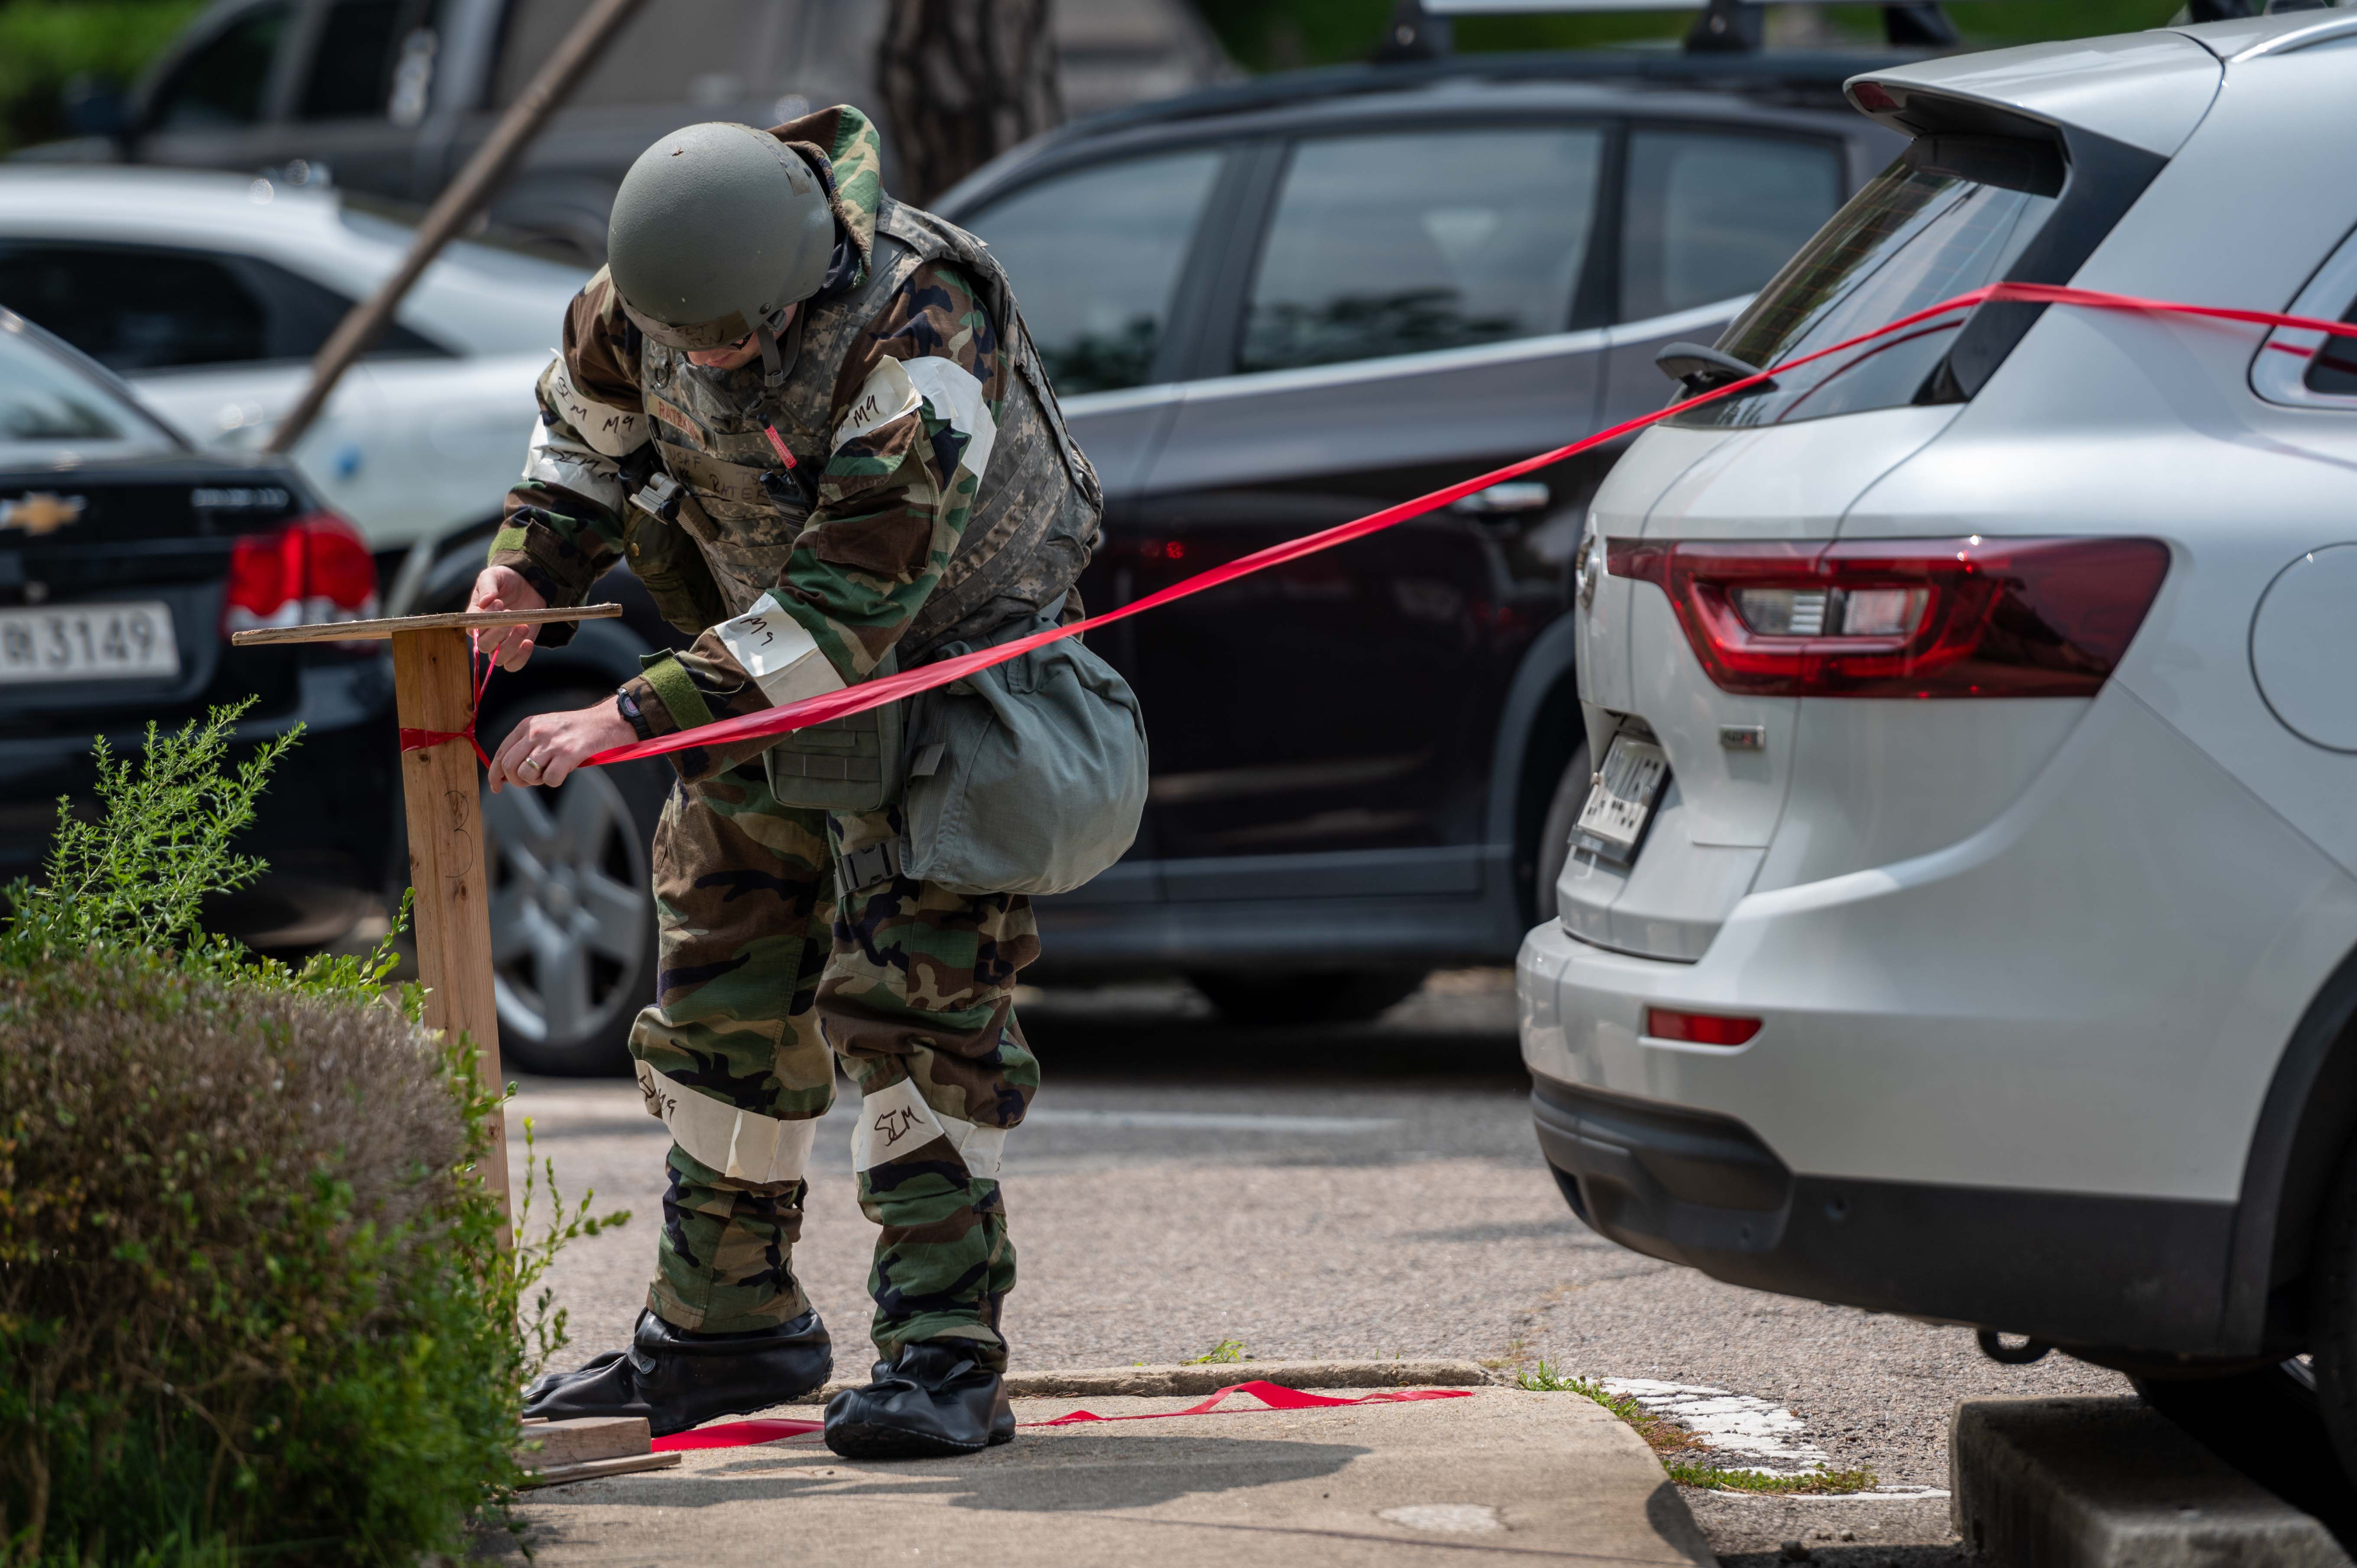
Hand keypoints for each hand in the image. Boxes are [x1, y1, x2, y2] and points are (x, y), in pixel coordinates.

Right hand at [469, 565, 546, 671]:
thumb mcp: (494, 575)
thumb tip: (486, 601)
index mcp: (474, 618)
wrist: (527, 584)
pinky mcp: (517, 647)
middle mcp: (485, 634)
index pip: (473, 628)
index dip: (484, 621)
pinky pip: (513, 664)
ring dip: (511, 645)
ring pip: (498, 658)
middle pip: (484, 646)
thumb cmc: (505, 580)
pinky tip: (528, 642)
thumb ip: (488, 585)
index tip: (498, 603)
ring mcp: (501, 643)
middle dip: (498, 633)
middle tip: (510, 614)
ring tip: (523, 626)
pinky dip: (520, 658)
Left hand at [487, 700, 635, 792]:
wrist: (603, 723)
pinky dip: (555, 781)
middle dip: (515, 781)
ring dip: (536, 781)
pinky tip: (564, 771)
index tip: (496, 786)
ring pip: (526, 774)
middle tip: (529, 782)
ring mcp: (551, 743)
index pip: (501, 753)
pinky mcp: (568, 754)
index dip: (494, 774)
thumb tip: (507, 773)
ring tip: (549, 772)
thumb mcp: (544, 729)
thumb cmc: (574, 730)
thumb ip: (525, 746)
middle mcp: (536, 733)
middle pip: (509, 766)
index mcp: (527, 726)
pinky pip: (550, 780)